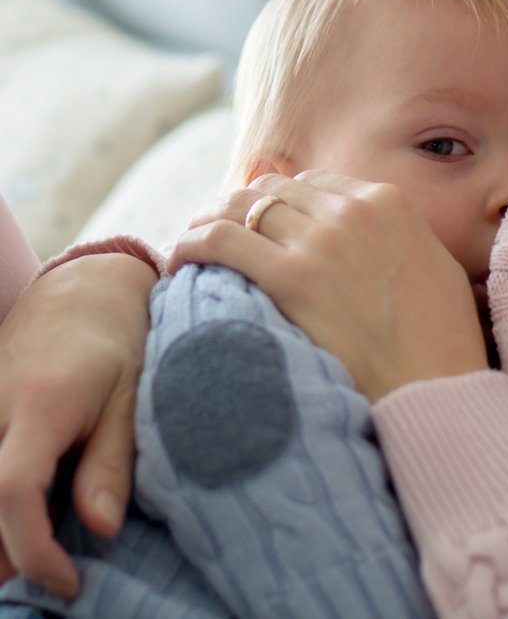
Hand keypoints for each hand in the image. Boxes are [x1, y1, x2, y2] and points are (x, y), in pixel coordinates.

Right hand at [0, 253, 155, 597]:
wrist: (84, 288)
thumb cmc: (118, 338)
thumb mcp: (132, 395)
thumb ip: (113, 462)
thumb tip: (100, 530)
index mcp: (39, 404)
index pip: (12, 493)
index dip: (34, 551)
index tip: (69, 581)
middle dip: (9, 557)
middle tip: (60, 570)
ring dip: (0, 531)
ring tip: (44, 544)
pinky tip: (29, 513)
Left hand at [169, 171, 489, 400]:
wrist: (438, 391)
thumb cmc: (443, 344)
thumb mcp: (436, 267)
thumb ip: (398, 239)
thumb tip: (372, 237)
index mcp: (389, 201)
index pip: (314, 183)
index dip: (281, 204)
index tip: (262, 228)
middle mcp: (353, 210)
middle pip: (273, 191)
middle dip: (239, 209)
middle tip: (213, 235)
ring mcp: (323, 240)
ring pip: (241, 207)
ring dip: (208, 222)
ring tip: (190, 247)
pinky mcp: (293, 277)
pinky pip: (222, 242)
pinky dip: (193, 244)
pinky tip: (178, 260)